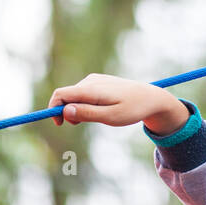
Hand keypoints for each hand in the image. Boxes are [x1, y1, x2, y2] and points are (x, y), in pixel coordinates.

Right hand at [47, 75, 188, 132]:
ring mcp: (95, 80)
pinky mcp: (99, 82)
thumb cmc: (133, 109)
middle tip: (82, 124)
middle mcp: (90, 81)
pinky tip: (99, 110)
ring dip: (76, 109)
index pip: (61, 94)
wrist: (151, 97)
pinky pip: (83, 94)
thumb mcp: (111, 117)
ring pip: (74, 96)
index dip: (54, 109)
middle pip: (66, 96)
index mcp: (91, 88)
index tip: (59, 124)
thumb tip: (65, 110)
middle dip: (67, 112)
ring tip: (96, 117)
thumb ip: (87, 114)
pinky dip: (84, 104)